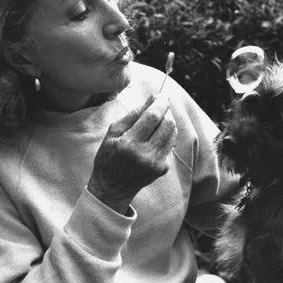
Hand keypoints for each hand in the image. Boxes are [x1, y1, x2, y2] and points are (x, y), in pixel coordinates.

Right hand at [87, 94, 177, 213]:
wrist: (112, 188)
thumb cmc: (108, 157)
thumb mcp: (112, 133)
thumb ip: (132, 115)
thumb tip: (151, 99)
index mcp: (129, 144)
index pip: (153, 117)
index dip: (160, 102)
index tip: (161, 94)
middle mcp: (146, 154)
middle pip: (168, 123)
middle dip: (166, 110)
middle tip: (160, 104)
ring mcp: (157, 163)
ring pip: (173, 133)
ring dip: (169, 120)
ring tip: (159, 117)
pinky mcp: (163, 168)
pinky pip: (171, 144)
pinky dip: (167, 134)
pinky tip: (157, 133)